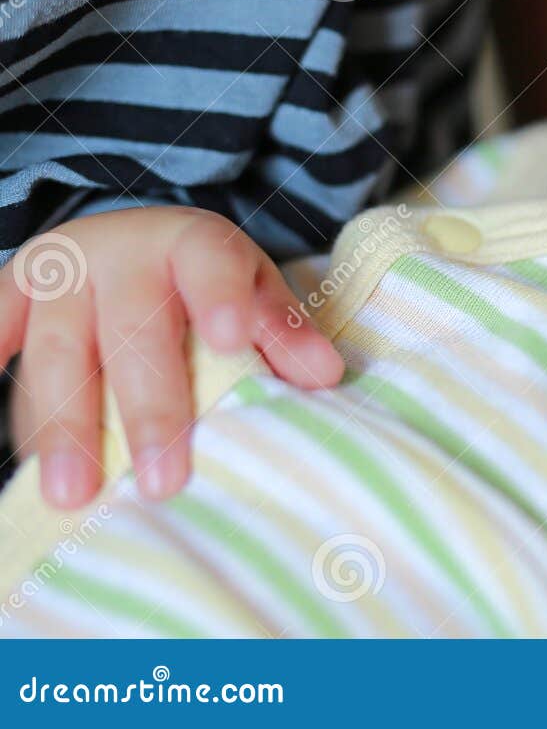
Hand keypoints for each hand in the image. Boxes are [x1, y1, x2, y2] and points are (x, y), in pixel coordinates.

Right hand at [0, 207, 343, 507]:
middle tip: (164, 479)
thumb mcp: (252, 290)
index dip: (220, 298)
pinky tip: (5, 441)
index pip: (211, 264)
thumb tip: (324, 375)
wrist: (129, 240)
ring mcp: (63, 276)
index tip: (228, 339)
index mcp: (194, 244)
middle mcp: (122, 253)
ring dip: (65, 428)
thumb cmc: (204, 282)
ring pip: (59, 354)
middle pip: (134, 330)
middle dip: (150, 408)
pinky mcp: (14, 294)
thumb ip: (283, 330)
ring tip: (74, 497)